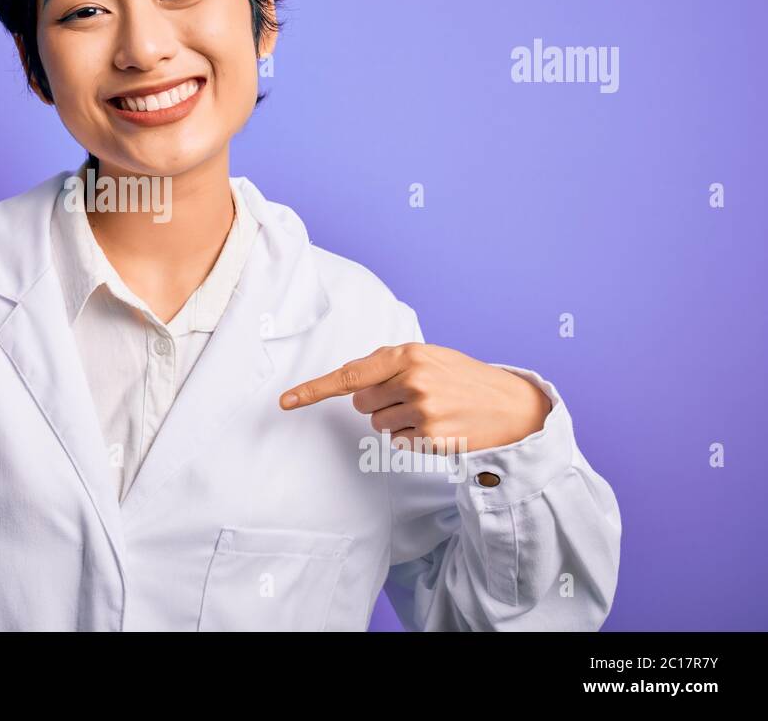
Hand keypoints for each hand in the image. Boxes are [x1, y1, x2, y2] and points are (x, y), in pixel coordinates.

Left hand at [278, 343, 552, 451]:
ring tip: (430, 411)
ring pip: (378, 425)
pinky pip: (398, 442)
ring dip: (396, 421)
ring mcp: (422, 411)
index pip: (349, 375)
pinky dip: (412, 438)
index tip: (285, 402)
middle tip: (414, 397)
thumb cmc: (463, 379)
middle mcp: (412, 380)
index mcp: (407, 355)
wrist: (511, 406)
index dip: (313, 390)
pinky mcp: (431, 438)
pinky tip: (438, 427)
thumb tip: (351, 382)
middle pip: (361, 403)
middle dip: (379, 402)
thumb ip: (390, 363)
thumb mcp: (429, 357)